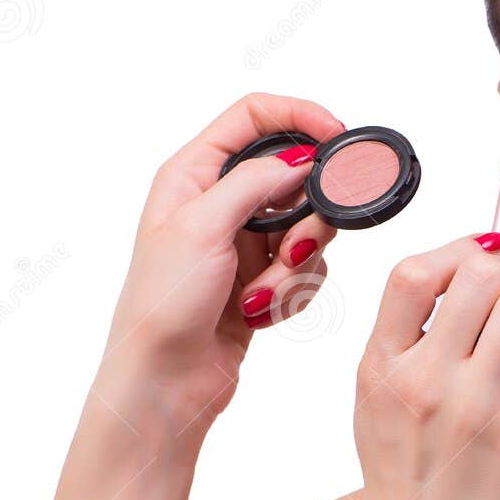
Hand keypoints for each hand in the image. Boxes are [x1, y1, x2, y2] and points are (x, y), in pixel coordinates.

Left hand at [95, 92, 347, 456]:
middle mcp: (217, 200)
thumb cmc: (163, 305)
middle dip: (306, 216)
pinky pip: (305, 266)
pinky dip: (293, 291)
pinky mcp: (261, 276)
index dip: (299, 116)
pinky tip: (263, 312)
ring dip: (295, 264)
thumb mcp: (203, 227)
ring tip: (263, 294)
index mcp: (191, 174)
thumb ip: (255, 181)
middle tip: (295, 248)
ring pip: (306, 225)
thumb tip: (302, 156)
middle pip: (292, 175)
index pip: (254, 116)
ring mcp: (241, 240)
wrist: (164, 383)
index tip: (337, 137)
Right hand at [350, 235, 499, 499]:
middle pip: (482, 274)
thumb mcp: (376, 396)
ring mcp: (474, 408)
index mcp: (380, 365)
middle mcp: (423, 381)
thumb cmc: (405, 472)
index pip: (413, 271)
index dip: (455, 254)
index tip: (473, 269)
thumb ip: (407, 332)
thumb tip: (473, 256)